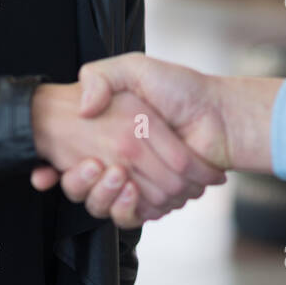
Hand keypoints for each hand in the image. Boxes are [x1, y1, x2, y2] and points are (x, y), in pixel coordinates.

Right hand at [29, 81, 223, 225]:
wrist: (218, 114)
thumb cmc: (180, 88)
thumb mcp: (134, 67)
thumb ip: (101, 77)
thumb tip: (81, 108)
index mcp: (114, 132)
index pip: (76, 157)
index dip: (67, 160)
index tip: (70, 152)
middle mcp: (123, 159)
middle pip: (86, 184)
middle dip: (84, 180)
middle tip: (93, 164)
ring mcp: (138, 182)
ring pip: (103, 204)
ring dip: (103, 194)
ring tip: (116, 173)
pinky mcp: (154, 201)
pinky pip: (130, 217)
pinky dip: (127, 208)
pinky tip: (130, 187)